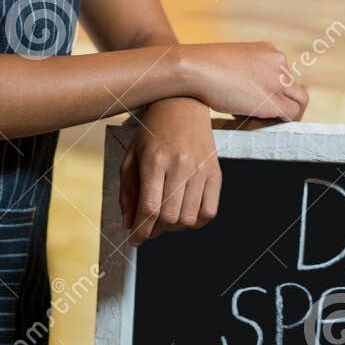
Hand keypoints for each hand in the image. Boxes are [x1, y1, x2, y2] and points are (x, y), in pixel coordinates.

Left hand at [120, 97, 220, 246]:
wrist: (183, 104)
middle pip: (169, 217)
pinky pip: (209, 212)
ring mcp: (201, 169)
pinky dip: (196, 222)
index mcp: (155, 159)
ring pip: (188, 219)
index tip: (135, 240)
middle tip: (147, 229)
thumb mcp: (131, 156)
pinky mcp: (216, 173)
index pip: (150, 208)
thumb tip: (129, 224)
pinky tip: (184, 214)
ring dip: (173, 228)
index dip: (141, 231)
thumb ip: (128, 191)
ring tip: (165, 219)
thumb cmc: (153, 131)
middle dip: (154, 231)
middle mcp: (180, 165)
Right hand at [176, 42, 307, 121]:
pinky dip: (280, 123)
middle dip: (282, 102)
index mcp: (269, 50)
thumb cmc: (201, 66)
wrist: (193, 67)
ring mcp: (278, 79)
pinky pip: (290, 115)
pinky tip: (259, 126)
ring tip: (263, 123)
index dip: (272, 91)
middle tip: (264, 116)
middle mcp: (279, 61)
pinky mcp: (273, 99)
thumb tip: (245, 93)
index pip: (283, 74)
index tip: (255, 102)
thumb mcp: (231, 61)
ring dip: (285, 113)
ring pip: (299, 100)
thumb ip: (246, 72)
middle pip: (293, 87)